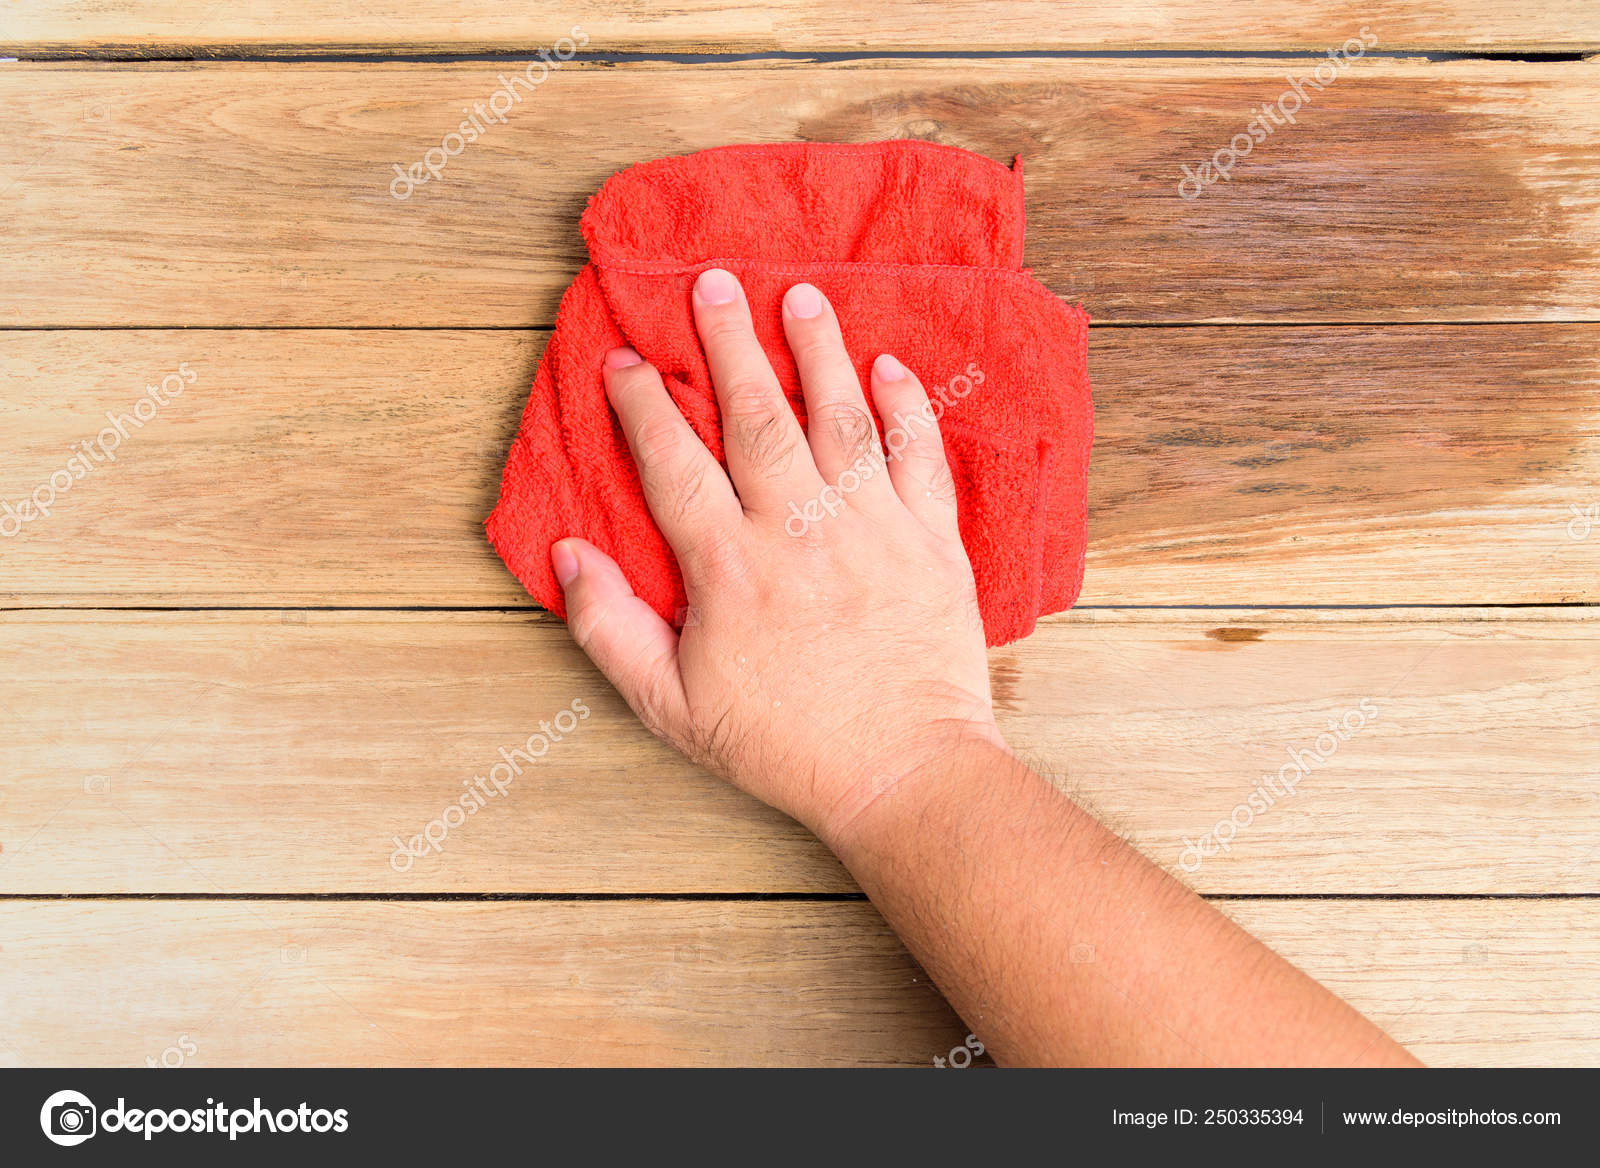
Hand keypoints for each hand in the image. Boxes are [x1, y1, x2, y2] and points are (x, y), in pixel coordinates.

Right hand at [551, 268, 1005, 844]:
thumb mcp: (672, 706)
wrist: (902, 774)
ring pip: (841, 418)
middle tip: (715, 281)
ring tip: (800, 297)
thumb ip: (611, 628)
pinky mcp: (932, 542)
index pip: (674, 462)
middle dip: (730, 343)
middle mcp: (800, 529)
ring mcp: (872, 529)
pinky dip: (906, 407)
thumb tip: (570, 555)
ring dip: (819, 352)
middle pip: (758, 415)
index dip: (644, 404)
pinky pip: (918, 457)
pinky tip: (890, 366)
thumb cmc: (784, 746)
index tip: (626, 357)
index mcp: (731, 566)